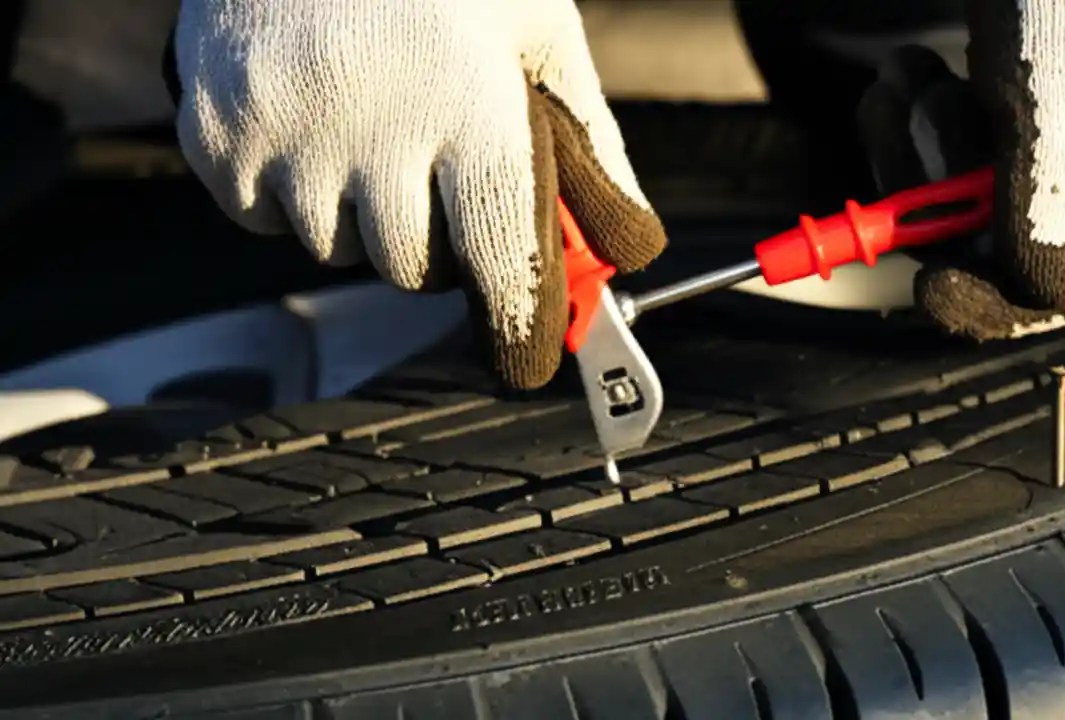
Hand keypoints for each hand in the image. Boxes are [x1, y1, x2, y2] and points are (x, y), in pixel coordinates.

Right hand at [170, 0, 666, 389]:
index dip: (518, 321)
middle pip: (413, 270)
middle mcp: (372, 128)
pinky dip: (289, 192)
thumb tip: (627, 247)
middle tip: (437, 180)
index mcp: (469, 103)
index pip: (499, 260)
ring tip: (370, 125)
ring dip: (361, 216)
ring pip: (336, 249)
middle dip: (436, 247)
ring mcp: (283, 134)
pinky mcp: (214, 134)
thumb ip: (590, 145)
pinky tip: (310, 119)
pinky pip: (262, 219)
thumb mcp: (537, 32)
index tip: (526, 360)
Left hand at [858, 0, 1064, 338]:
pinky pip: (972, 157)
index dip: (988, 299)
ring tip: (907, 77)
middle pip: (1013, 249)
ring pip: (979, 204)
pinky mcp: (1049, 118)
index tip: (920, 278)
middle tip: (905, 116)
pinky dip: (924, 122)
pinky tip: (914, 71)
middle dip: (936, 197)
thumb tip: (1028, 294)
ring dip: (916, 150)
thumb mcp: (1058, 82)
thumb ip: (1050, 203)